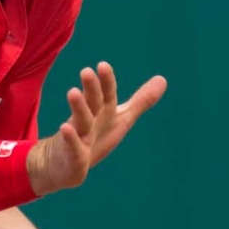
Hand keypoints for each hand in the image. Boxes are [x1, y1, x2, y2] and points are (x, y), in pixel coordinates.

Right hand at [26, 62, 165, 194]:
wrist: (65, 163)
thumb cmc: (96, 137)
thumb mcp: (121, 118)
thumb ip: (141, 101)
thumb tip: (163, 79)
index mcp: (103, 110)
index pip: (107, 93)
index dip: (106, 81)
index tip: (103, 65)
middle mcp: (90, 119)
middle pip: (92, 102)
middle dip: (91, 88)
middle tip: (86, 71)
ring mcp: (80, 136)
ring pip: (80, 120)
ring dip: (78, 107)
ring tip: (72, 92)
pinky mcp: (73, 155)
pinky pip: (72, 146)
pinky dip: (70, 137)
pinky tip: (65, 128)